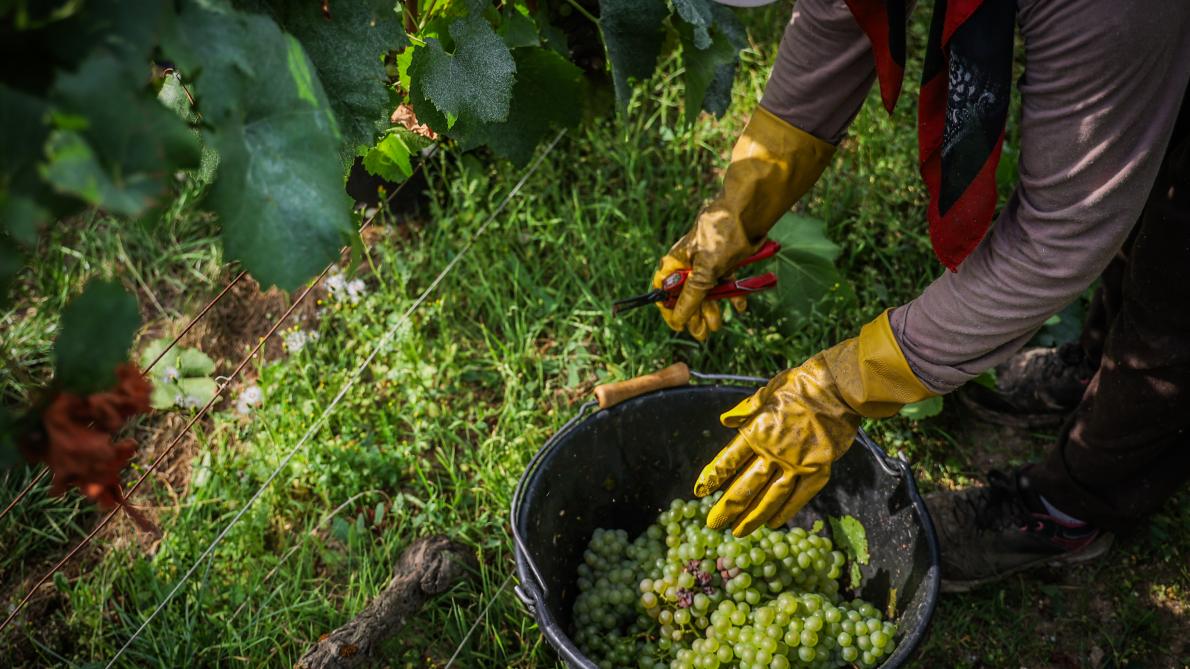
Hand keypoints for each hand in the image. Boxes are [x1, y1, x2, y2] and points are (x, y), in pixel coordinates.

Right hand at [654, 106, 834, 339]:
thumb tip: (678, 319)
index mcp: (677, 261)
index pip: (664, 290)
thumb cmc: (724, 234)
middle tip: (704, 333)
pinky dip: (732, 294)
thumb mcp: (707, 270)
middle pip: (687, 294)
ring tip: (719, 324)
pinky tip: (740, 306)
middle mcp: (690, 261)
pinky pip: (726, 280)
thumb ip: (692, 296)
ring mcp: (709, 259)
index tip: (679, 325)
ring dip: (714, 308)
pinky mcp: (727, 258)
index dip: (670, 309)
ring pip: (708, 290)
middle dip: (696, 314)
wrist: (752, 209)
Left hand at [694, 310, 934, 535]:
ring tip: (738, 533)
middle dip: (727, 508)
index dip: (713, 477)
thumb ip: (745, 410)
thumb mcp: (766, 391)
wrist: (837, 388)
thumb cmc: (800, 385)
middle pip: (746, 486)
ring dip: (752, 518)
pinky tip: (772, 524)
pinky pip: (799, 497)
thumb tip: (724, 421)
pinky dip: (785, 511)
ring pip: (770, 498)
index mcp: (758, 431)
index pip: (729, 460)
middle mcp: (774, 452)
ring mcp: (797, 464)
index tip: (699, 491)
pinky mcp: (818, 470)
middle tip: (713, 524)